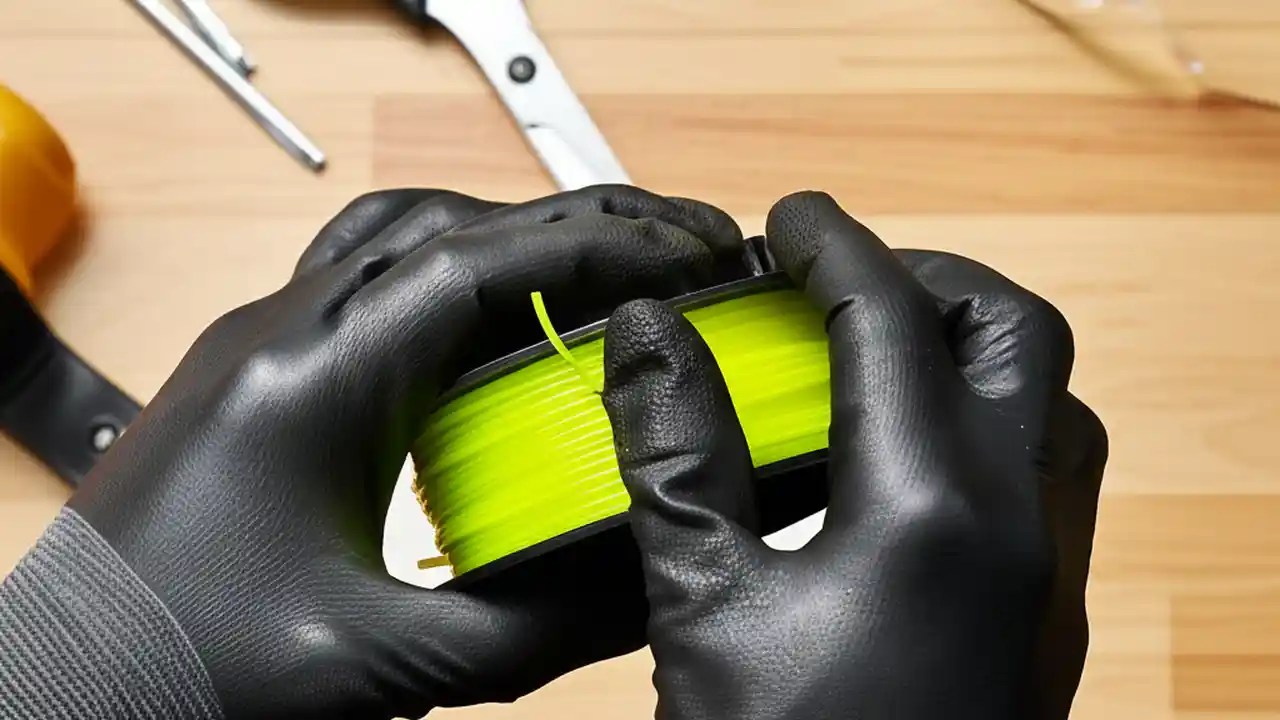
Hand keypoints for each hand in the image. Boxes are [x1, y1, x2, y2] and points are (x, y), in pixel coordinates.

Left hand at [69, 185, 745, 719]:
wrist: (61, 689)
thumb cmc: (187, 670)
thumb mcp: (386, 663)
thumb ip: (536, 626)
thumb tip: (649, 577)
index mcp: (306, 379)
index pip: (475, 263)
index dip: (597, 244)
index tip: (688, 250)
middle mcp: (278, 334)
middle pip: (444, 225)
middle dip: (573, 223)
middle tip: (676, 247)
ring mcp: (261, 347)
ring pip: (400, 240)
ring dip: (508, 240)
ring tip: (600, 275)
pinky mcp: (260, 377)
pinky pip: (366, 287)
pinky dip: (452, 284)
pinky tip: (499, 336)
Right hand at [601, 191, 1105, 719]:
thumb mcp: (702, 608)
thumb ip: (677, 456)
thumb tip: (651, 336)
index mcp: (933, 509)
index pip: (890, 319)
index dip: (832, 247)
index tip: (787, 218)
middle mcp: (1019, 529)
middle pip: (1012, 335)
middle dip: (924, 281)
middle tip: (831, 288)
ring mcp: (1046, 579)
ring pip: (1040, 407)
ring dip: (960, 353)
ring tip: (859, 362)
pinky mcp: (1040, 622)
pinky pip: (1035, 479)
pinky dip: (972, 428)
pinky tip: (883, 468)